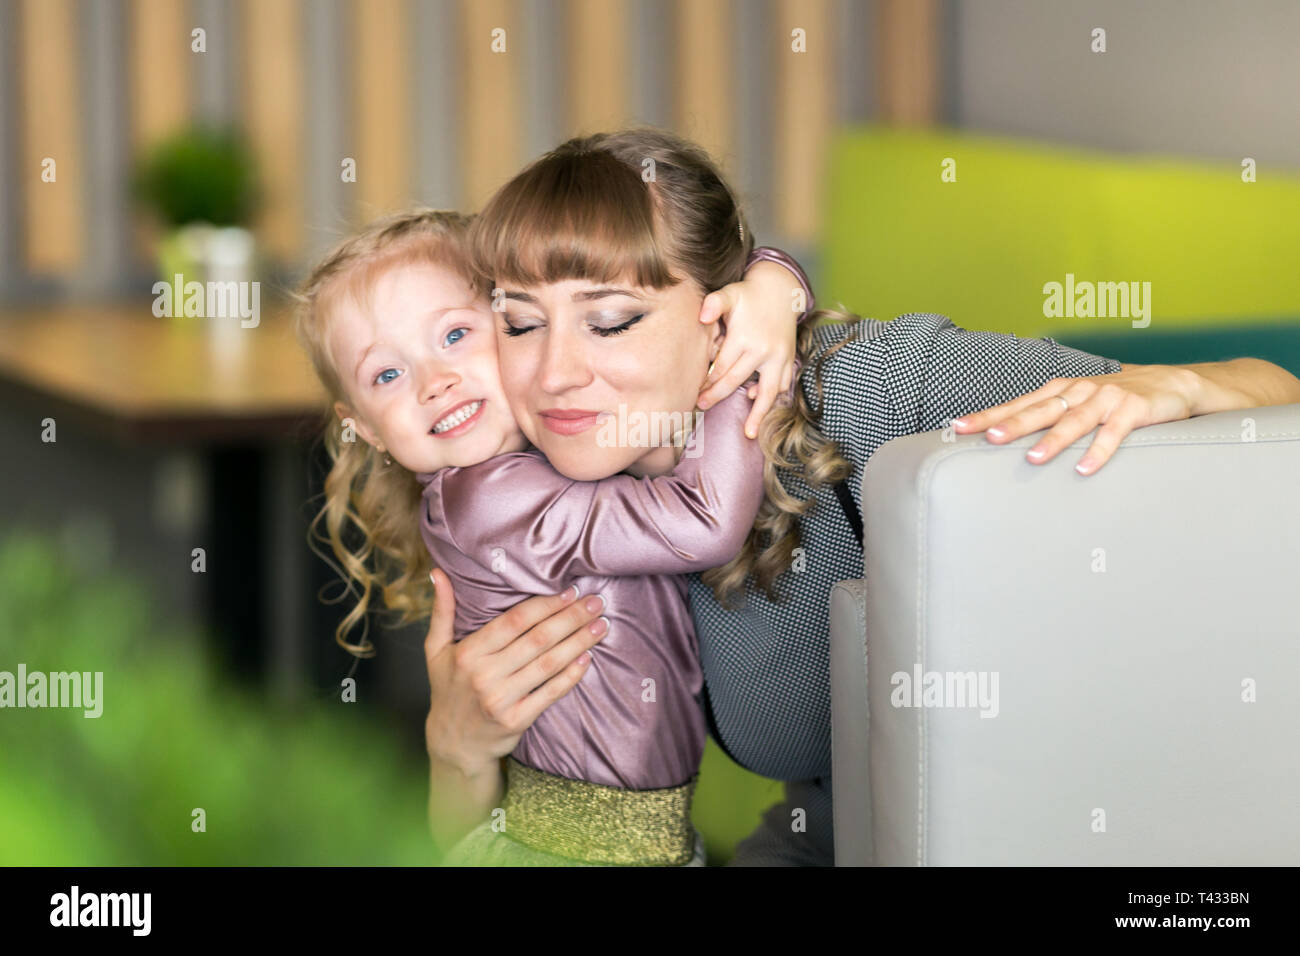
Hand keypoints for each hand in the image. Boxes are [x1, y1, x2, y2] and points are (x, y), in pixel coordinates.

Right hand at [423, 569, 609, 774]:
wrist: (452, 743)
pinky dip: (572, 675)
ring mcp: (501, 699)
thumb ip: (442, 610)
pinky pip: (551, 693)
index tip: (570, 592)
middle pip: (538, 639)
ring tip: (601, 625)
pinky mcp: (517, 720)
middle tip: (596, 602)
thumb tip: (438, 573)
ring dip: (579, 642)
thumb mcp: (436, 649)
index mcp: (468, 652)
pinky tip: (588, 658)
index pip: (515, 621)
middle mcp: (484, 675)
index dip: (545, 605)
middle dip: (571, 618)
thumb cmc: (448, 688)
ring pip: (549, 664)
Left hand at [695, 260, 799, 437]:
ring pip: (768, 391)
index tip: (696, 394)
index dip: (708, 383)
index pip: (722, 368)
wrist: (781, 290)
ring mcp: (779, 357)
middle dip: (718, 396)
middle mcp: (763, 350)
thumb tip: (702, 315)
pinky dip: (773, 397)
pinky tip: (759, 405)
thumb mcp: (730, 293)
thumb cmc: (749, 294)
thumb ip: (714, 303)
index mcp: (745, 338)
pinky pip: (783, 384)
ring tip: (749, 434)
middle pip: (737, 381)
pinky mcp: (790, 359)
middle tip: (701, 407)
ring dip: (758, 413)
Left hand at [950, 364, 1201, 474]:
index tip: (958, 426)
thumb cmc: (1116, 397)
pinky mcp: (1133, 409)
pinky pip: (1113, 433)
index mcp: (1059, 391)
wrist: (1173, 383)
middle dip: (1012, 424)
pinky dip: (1099, 451)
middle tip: (988, 438)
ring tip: (1032, 458)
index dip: (988, 415)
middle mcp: (1079, 391)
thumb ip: (1048, 417)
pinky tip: (1084, 469)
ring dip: (1053, 440)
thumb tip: (1005, 436)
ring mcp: (1106, 399)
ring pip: (1074, 421)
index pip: (1017, 404)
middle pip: (1039, 410)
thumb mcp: (1078, 402)